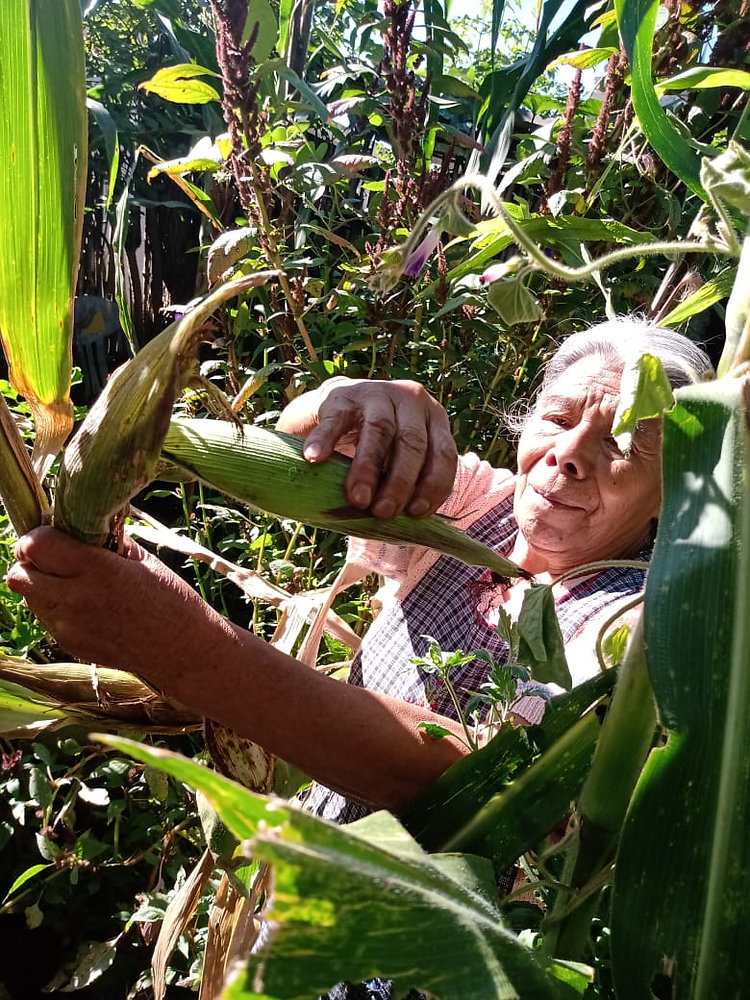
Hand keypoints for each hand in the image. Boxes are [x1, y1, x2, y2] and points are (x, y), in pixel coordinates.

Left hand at [6, 526, 228, 677]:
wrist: (182, 650)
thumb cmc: (171, 599)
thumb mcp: (142, 560)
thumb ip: (107, 541)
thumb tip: (81, 525)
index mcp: (96, 569)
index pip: (36, 545)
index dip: (39, 536)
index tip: (55, 533)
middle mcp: (75, 598)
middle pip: (18, 574)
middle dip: (30, 561)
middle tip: (53, 557)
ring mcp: (68, 626)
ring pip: (27, 597)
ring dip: (40, 584)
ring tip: (71, 582)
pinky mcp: (69, 644)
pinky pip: (46, 617)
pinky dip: (55, 606)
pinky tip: (86, 606)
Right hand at [301, 378, 457, 518]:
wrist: (339, 408)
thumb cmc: (377, 444)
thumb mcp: (400, 456)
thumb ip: (409, 481)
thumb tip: (407, 525)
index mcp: (434, 419)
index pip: (444, 454)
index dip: (432, 485)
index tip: (414, 513)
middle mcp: (412, 400)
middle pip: (412, 443)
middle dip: (399, 482)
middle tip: (383, 512)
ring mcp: (377, 393)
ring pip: (379, 430)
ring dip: (368, 469)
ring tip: (358, 499)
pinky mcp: (343, 394)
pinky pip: (335, 420)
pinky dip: (325, 440)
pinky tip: (315, 459)